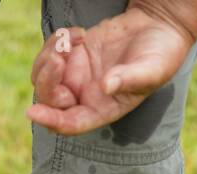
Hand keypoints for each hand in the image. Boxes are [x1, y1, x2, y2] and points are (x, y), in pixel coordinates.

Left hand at [27, 5, 196, 135]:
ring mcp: (77, 74)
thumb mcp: (152, 69)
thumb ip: (130, 80)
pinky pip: (51, 52)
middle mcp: (85, 96)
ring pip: (44, 76)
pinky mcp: (74, 53)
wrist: (161, 26)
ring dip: (48, 55)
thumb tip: (105, 87)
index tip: (33, 112)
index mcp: (103, 109)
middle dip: (46, 78)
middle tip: (59, 55)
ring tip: (71, 38)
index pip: (71, 123)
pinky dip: (57, 40)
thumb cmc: (163, 54)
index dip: (51, 121)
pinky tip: (78, 32)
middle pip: (50, 99)